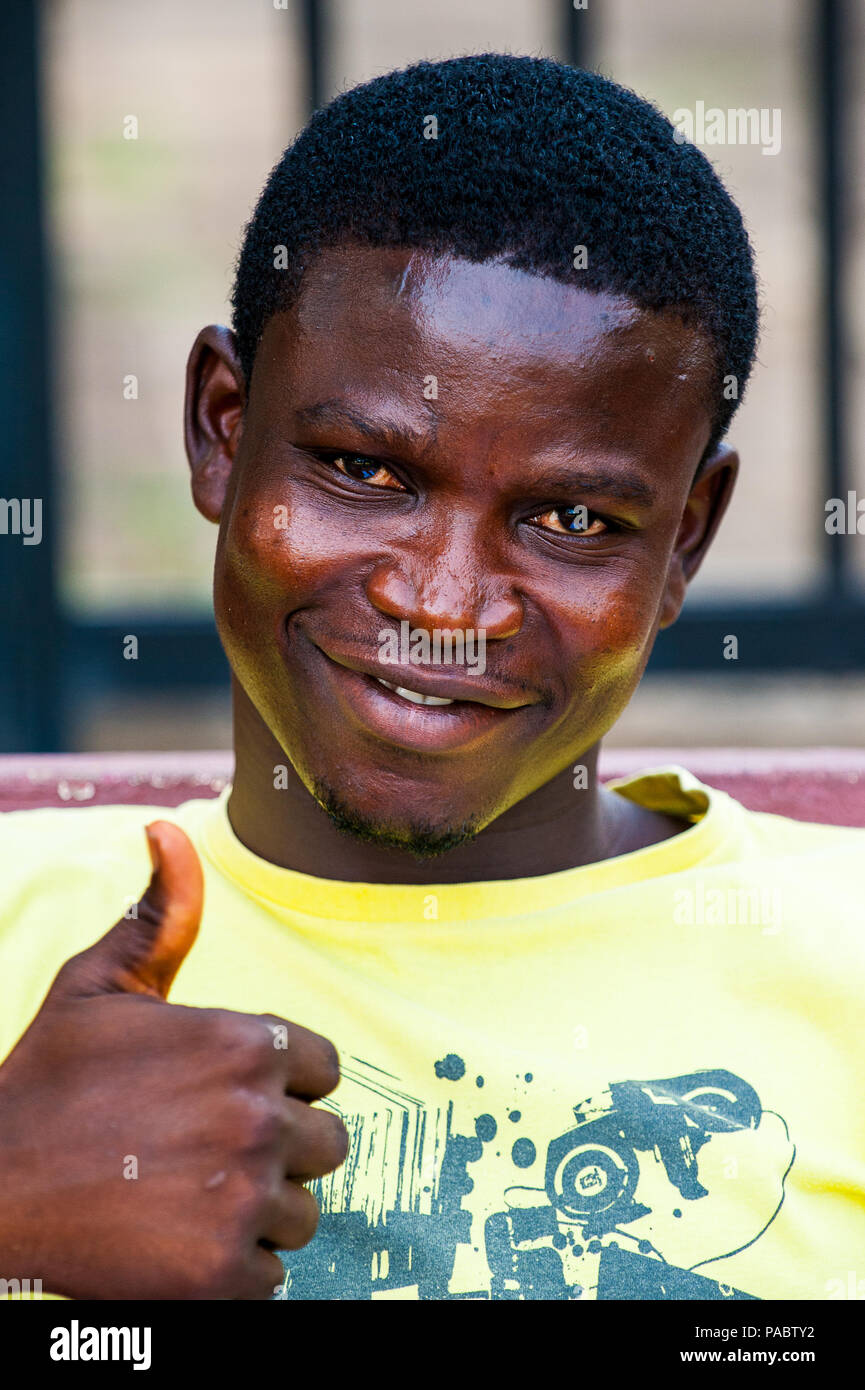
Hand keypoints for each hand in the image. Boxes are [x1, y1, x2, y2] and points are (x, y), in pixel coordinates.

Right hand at [0, 821, 347, 1299]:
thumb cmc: (48, 1085)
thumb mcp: (98, 989)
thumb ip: (159, 915)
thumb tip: (170, 827)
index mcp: (246, 1041)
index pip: (323, 1071)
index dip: (278, 1084)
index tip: (222, 1096)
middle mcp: (260, 1116)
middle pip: (326, 1144)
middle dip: (277, 1149)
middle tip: (204, 1152)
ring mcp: (246, 1199)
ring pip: (301, 1212)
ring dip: (255, 1211)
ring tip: (184, 1196)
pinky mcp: (226, 1275)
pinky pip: (272, 1276)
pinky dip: (231, 1271)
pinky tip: (175, 1244)